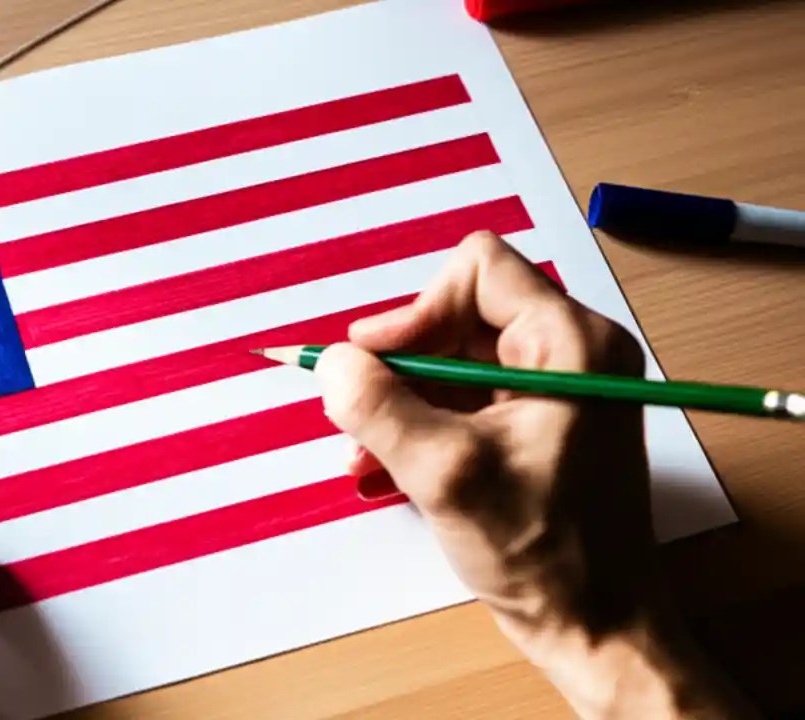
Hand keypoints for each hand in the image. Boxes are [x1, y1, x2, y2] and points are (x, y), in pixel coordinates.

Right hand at [315, 233, 756, 718]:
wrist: (598, 628)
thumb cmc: (547, 554)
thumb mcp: (447, 475)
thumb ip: (380, 409)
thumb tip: (333, 363)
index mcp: (571, 344)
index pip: (478, 270)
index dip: (416, 310)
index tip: (375, 363)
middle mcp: (570, 352)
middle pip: (459, 314)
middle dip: (399, 363)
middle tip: (356, 411)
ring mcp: (557, 388)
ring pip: (454, 359)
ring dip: (401, 400)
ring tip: (363, 452)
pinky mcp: (539, 422)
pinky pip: (464, 397)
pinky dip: (421, 424)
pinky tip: (386, 465)